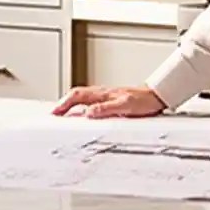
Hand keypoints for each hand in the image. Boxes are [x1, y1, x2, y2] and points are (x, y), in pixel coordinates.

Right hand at [51, 85, 166, 118]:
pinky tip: (82, 115)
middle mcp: (101, 94)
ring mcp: (105, 97)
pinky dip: (81, 108)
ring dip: (71, 105)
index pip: (76, 96)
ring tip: (63, 115)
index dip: (63, 104)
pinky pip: (90, 103)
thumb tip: (89, 113)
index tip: (54, 112)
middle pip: (76, 96)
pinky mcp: (110, 101)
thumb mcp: (125, 106)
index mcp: (102, 94)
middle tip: (54, 114)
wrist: (156, 96)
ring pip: (82, 99)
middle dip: (63, 104)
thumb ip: (106, 109)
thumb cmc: (143, 100)